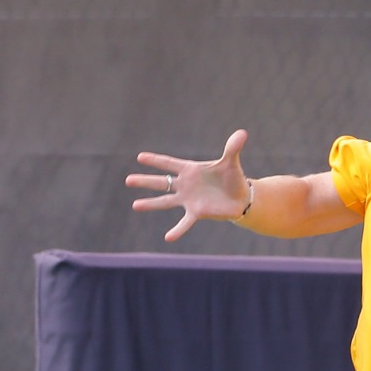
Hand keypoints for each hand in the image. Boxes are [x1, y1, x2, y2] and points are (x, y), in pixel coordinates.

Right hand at [125, 130, 253, 241]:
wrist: (240, 197)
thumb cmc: (232, 177)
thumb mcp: (231, 161)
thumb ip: (233, 147)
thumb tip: (242, 133)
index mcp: (190, 170)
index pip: (169, 164)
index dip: (156, 160)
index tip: (140, 157)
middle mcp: (185, 185)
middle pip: (162, 182)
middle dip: (145, 181)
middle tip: (128, 180)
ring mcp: (188, 199)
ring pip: (166, 201)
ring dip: (151, 204)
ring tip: (135, 205)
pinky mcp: (196, 212)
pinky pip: (184, 223)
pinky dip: (177, 230)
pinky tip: (168, 237)